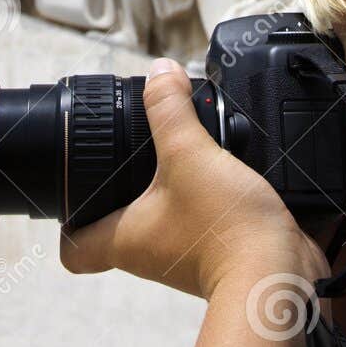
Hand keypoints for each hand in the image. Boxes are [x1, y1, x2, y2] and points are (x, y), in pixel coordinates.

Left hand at [60, 60, 328, 301]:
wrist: (280, 273)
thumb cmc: (224, 230)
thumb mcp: (188, 153)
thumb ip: (169, 109)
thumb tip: (159, 73)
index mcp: (125, 239)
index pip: (73, 249)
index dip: (65, 223)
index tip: (72, 190)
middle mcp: (150, 253)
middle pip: (119, 227)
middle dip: (122, 192)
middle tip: (127, 154)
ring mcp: (186, 256)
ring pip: (165, 221)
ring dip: (171, 191)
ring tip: (182, 152)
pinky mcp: (222, 252)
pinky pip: (206, 221)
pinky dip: (211, 198)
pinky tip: (228, 168)